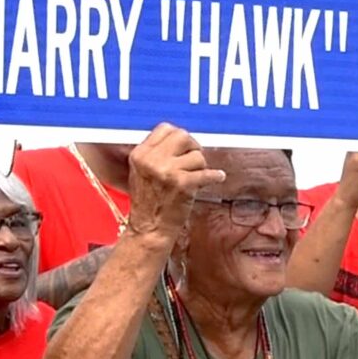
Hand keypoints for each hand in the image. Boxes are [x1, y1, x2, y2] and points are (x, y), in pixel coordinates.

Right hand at [126, 123, 225, 240]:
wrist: (149, 229)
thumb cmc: (148, 203)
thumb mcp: (141, 171)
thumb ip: (156, 153)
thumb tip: (182, 139)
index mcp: (140, 154)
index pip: (165, 128)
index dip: (178, 137)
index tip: (184, 148)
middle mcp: (151, 160)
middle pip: (182, 136)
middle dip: (193, 147)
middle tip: (194, 160)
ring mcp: (166, 171)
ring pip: (196, 155)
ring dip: (201, 166)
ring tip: (196, 178)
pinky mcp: (182, 184)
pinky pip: (206, 173)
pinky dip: (215, 176)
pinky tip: (217, 177)